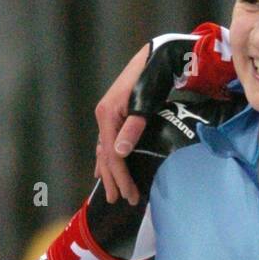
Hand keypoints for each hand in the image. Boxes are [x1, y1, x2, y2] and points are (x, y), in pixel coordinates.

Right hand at [94, 44, 151, 205]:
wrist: (156, 57)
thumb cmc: (153, 79)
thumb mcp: (144, 104)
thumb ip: (133, 129)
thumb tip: (119, 153)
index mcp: (107, 115)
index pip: (112, 155)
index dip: (121, 178)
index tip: (131, 196)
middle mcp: (104, 116)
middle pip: (105, 156)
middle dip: (113, 180)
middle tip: (119, 202)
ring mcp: (108, 116)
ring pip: (104, 150)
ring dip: (109, 173)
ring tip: (111, 192)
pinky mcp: (115, 115)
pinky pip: (107, 142)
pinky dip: (106, 158)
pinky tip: (103, 169)